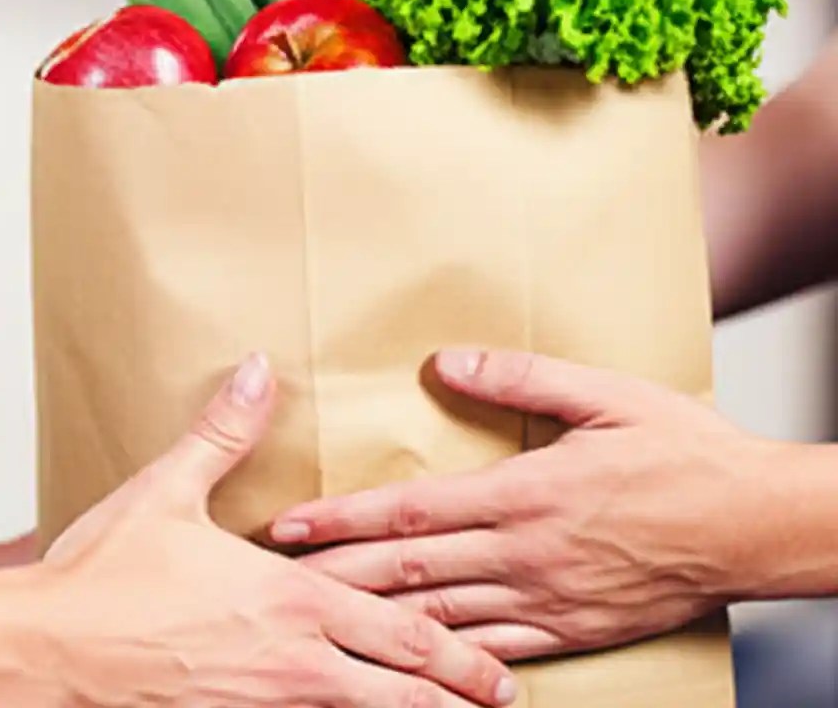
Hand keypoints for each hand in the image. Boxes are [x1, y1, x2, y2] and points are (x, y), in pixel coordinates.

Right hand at [39, 353, 516, 706]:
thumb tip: (259, 372)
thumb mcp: (165, 493)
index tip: (498, 664)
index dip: (458, 651)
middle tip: (505, 702)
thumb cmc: (102, 579)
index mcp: (290, 597)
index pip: (401, 628)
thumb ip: (224, 433)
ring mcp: (264, 703)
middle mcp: (292, 659)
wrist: (48, 654)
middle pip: (401, 687)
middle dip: (459, 696)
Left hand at [271, 348, 779, 660]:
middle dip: (333, 576)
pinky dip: (446, 661)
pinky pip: (495, 651)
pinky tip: (409, 667)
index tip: (290, 525)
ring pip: (438, 617)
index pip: (407, 511)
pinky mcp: (572, 630)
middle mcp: (521, 553)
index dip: (341, 519)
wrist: (755, 524)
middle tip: (274, 583)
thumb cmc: (685, 455)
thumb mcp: (606, 397)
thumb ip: (522, 380)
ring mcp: (544, 599)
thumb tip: (450, 363)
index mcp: (520, 494)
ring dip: (372, 620)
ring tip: (320, 623)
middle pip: (406, 571)